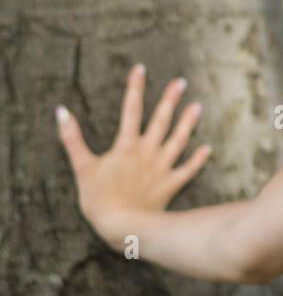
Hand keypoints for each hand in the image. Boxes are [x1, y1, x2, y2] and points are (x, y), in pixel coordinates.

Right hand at [55, 64, 211, 250]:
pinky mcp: (171, 185)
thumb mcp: (82, 167)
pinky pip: (188, 170)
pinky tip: (208, 148)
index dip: (135, 88)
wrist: (123, 227)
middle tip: (181, 81)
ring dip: (188, 122)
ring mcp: (162, 168)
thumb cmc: (99, 199)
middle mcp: (147, 152)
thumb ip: (72, 138)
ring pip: (179, 140)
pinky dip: (198, 159)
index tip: (141, 68)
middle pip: (161, 120)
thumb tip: (61, 111)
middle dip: (170, 99)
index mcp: (126, 145)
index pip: (131, 109)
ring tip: (197, 106)